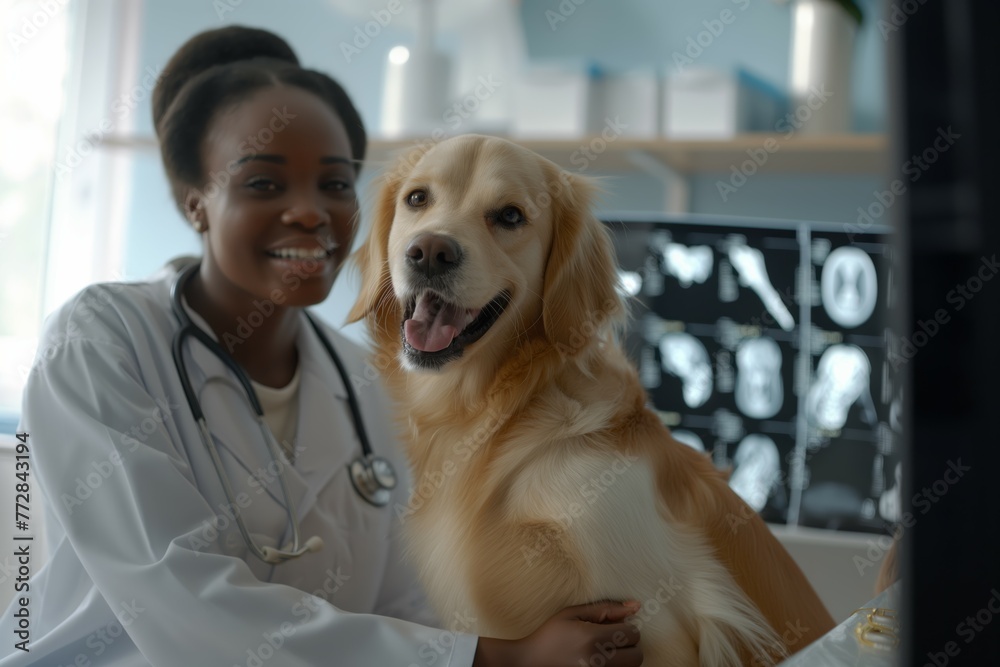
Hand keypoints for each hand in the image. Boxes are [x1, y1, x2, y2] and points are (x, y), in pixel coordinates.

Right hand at [472, 600, 642, 666]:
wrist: (530, 661)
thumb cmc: (550, 634)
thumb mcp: (573, 614)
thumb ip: (606, 609)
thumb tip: (635, 606)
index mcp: (592, 639)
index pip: (632, 634)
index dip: (626, 627)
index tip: (614, 626)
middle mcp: (598, 661)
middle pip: (636, 655)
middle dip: (628, 645)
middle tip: (612, 639)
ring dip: (625, 657)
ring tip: (606, 650)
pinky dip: (616, 666)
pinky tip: (601, 659)